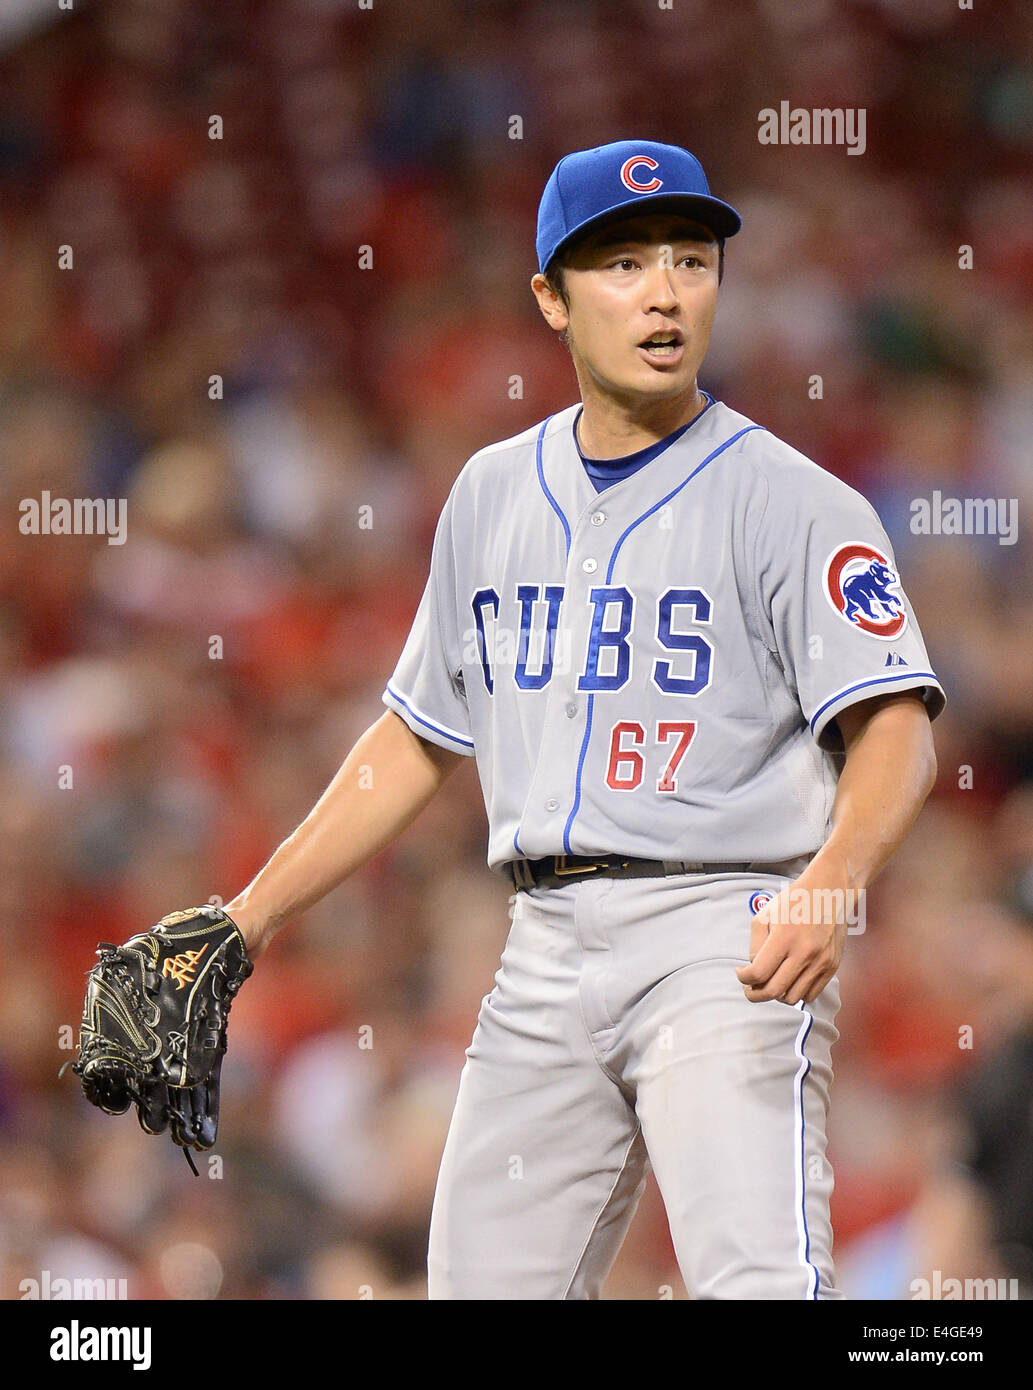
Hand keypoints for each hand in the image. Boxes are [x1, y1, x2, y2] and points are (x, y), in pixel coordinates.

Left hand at [735, 877, 847, 1004]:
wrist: (828, 891)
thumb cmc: (794, 901)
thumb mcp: (765, 915)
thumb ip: (755, 944)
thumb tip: (754, 968)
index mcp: (785, 938)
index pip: (758, 973)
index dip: (744, 977)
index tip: (741, 972)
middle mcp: (805, 953)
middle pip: (774, 991)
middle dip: (755, 993)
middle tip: (750, 986)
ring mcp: (821, 962)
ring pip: (792, 997)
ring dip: (776, 994)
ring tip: (770, 982)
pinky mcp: (832, 967)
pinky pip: (811, 994)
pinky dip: (796, 993)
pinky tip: (789, 980)